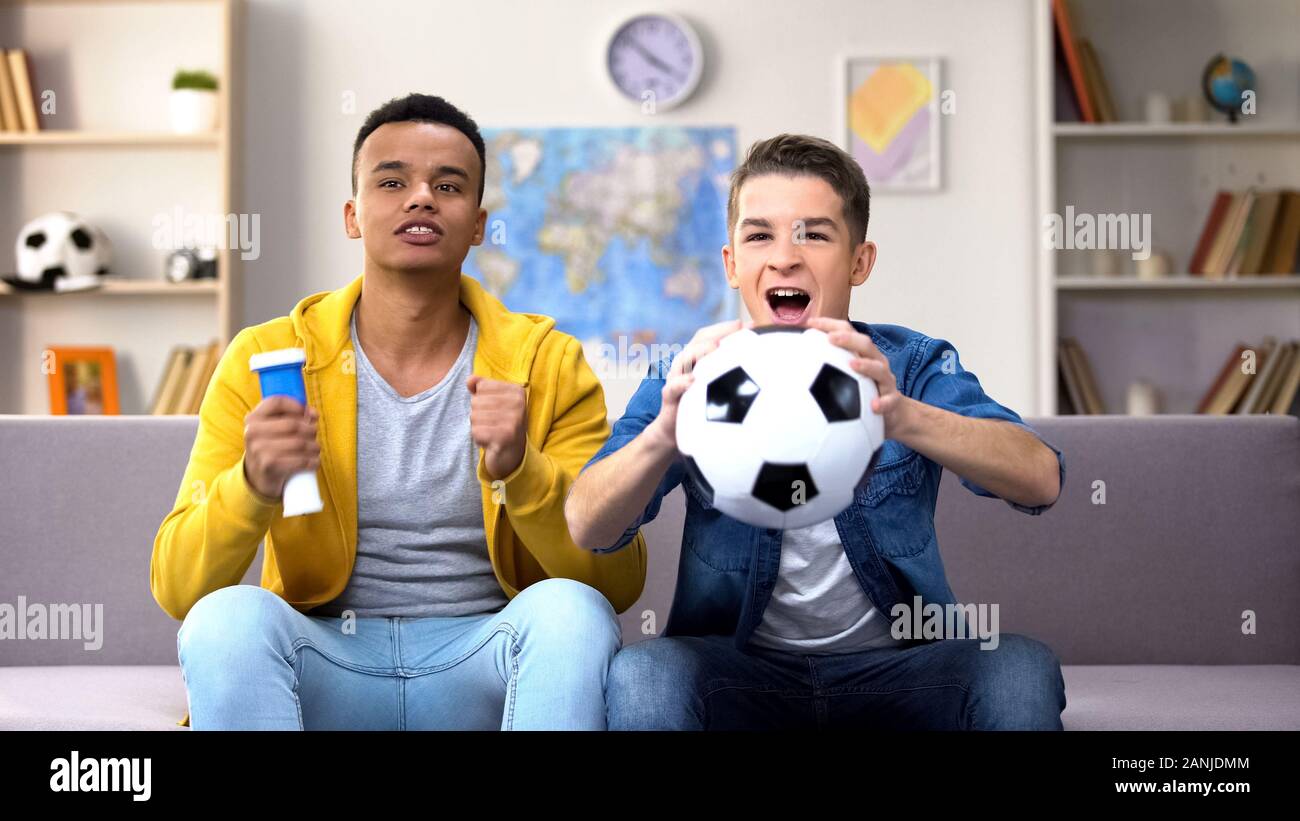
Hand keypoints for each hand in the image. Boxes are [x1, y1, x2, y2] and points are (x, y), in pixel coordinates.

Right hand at [243, 395, 319, 500]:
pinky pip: (300, 460)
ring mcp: (259, 449)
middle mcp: (252, 432)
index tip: (309, 414)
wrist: (257, 477)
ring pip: (300, 443)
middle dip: (310, 430)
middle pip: (293, 424)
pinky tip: (314, 462)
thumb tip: (312, 414)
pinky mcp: (269, 465)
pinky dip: (313, 461)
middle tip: (314, 436)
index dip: (297, 405)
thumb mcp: (274, 429)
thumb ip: (292, 416)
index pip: (276, 402)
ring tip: (315, 449)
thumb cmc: (272, 447)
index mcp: (253, 418)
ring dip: (314, 447)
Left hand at [467, 374, 527, 479]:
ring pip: (474, 416)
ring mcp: (514, 420)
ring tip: (492, 433)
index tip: (496, 412)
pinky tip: (490, 442)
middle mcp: (519, 403)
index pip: (481, 387)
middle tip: (493, 425)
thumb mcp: (494, 401)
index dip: (482, 401)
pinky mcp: (505, 436)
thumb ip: (481, 387)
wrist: (513, 455)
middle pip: (476, 401)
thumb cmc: (501, 424)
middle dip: (478, 415)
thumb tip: (469, 380)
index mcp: (517, 391)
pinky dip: (479, 439)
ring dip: (478, 428)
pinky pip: (476, 431)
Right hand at [644, 318, 749, 451]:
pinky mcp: (670, 397)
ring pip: (684, 359)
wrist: (673, 431)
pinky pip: (673, 387)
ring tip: (716, 346)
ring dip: (700, 351)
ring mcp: (676, 379)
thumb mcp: (716, 387)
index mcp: (696, 359)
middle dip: (718, 333)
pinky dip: (683, 383)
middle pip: (698, 341)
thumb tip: (760, 362)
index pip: (709, 336)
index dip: (728, 328)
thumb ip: (731, 373)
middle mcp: (685, 365)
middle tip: (739, 329)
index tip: (751, 325)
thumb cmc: (699, 406)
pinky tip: (695, 381)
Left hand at [806, 317, 912, 439]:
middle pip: (865, 344)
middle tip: (830, 338)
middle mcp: (876, 363)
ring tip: (852, 364)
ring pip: (879, 369)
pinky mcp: (892, 400)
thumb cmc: (864, 392)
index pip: (847, 332)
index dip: (830, 324)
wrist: (893, 414)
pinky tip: (874, 406)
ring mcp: (885, 381)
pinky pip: (889, 401)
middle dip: (848, 339)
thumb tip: (790, 363)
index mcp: (862, 354)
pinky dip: (883, 402)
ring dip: (866, 366)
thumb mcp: (846, 378)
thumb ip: (824, 368)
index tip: (810, 322)